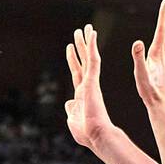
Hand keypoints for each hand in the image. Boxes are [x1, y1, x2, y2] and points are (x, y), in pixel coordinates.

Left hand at [65, 24, 113, 150]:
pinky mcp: (92, 81)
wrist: (96, 135)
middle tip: (79, 31)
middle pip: (83, 62)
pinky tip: (92, 33)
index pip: (76, 73)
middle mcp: (86, 86)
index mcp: (81, 95)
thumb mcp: (73, 120)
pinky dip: (92, 46)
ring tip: (85, 28)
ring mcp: (90, 83)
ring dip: (86, 42)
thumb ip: (71, 109)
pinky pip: (93, 60)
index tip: (70, 48)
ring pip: (88, 57)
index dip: (73, 60)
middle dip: (81, 46)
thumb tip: (68, 103)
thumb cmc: (86, 133)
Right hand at [132, 0, 164, 110]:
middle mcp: (163, 52)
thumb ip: (138, 59)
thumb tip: (137, 43)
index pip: (162, 29)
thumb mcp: (141, 76)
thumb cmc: (149, 92)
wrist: (160, 104)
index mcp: (157, 53)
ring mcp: (164, 57)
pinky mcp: (162, 61)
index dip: (164, 14)